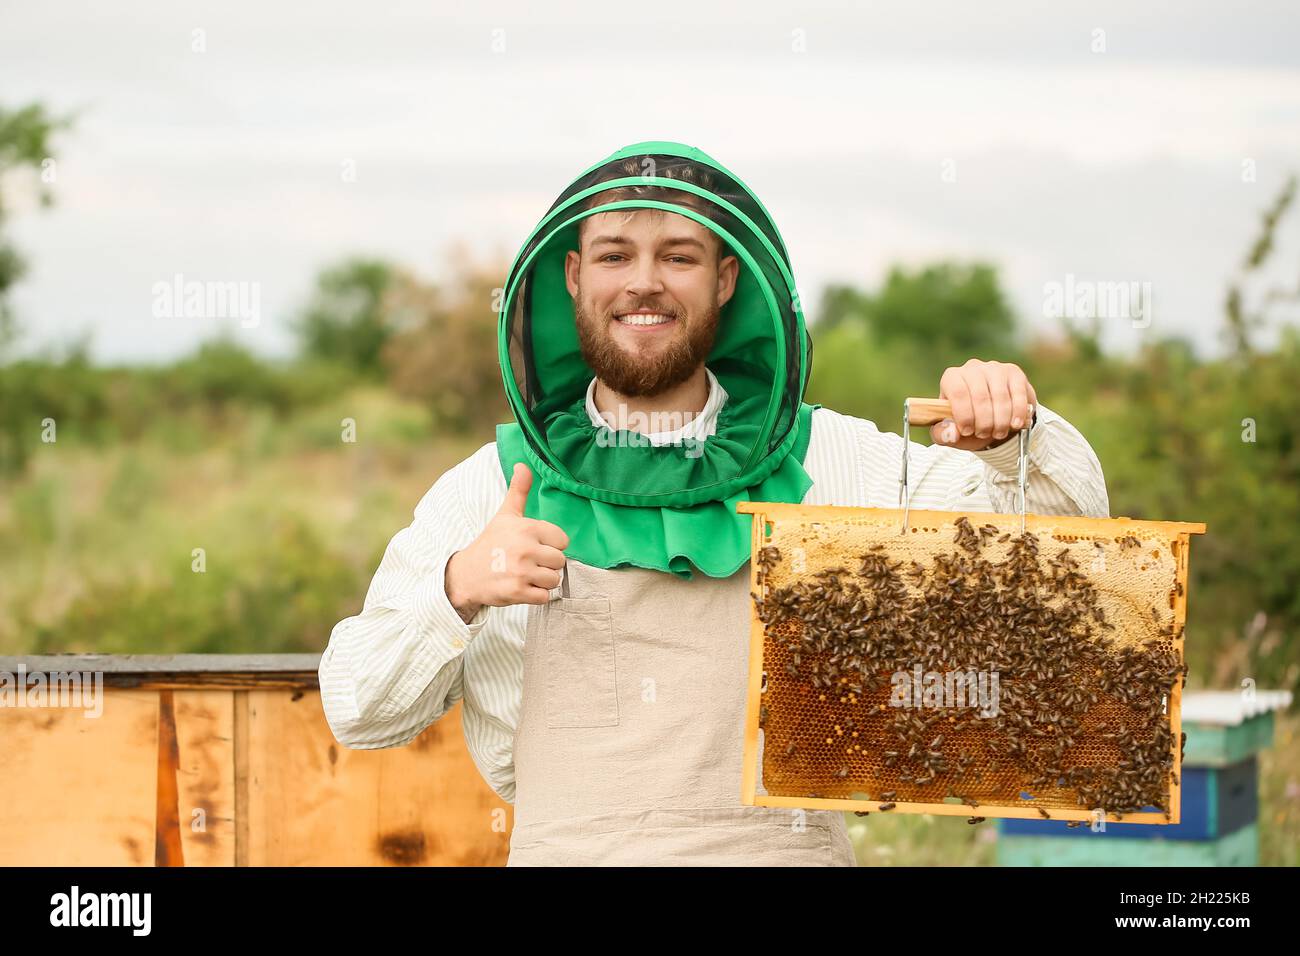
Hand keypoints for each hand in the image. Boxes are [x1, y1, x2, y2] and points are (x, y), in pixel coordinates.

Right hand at [444, 463, 568, 619]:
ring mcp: (522, 571)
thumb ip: (518, 490)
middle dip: (547, 564)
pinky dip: (536, 595)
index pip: (562, 540)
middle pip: (560, 561)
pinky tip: (522, 587)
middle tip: (529, 562)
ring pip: (554, 580)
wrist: (466, 574)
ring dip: (543, 581)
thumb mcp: (505, 515)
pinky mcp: (518, 592)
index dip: (551, 545)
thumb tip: (523, 464)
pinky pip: (544, 597)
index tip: (535, 545)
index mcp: (526, 528)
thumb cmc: (490, 543)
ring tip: (526, 575)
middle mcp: (525, 549)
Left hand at [930, 359, 1037, 450]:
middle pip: (980, 397)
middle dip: (983, 422)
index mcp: (952, 378)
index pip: (958, 393)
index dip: (964, 415)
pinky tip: (1015, 424)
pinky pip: (1018, 394)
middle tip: (983, 434)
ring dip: (1000, 421)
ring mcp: (995, 368)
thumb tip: (951, 434)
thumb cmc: (969, 421)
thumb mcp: (952, 431)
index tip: (967, 431)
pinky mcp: (1014, 373)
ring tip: (998, 433)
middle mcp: (972, 368)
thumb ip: (944, 434)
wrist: (994, 415)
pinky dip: (1017, 412)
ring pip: (1000, 396)